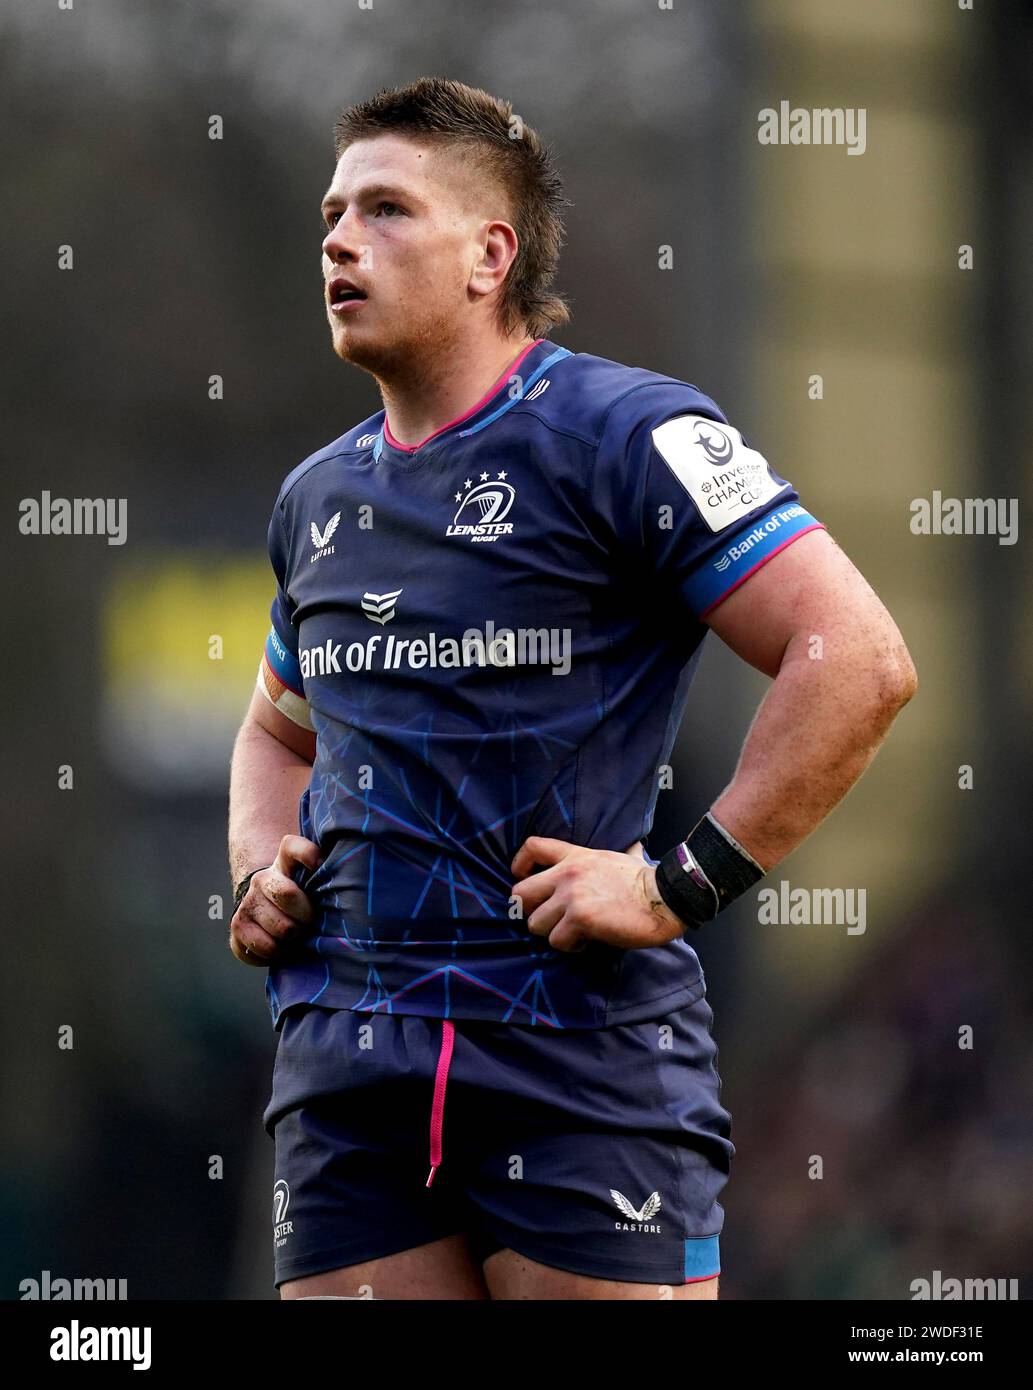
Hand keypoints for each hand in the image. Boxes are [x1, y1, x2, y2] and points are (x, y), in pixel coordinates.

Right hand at [229, 834, 322, 967]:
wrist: (265, 910)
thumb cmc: (301, 896)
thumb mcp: (315, 881)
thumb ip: (329, 873)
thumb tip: (354, 877)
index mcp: (284, 862)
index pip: (293, 846)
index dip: (309, 854)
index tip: (320, 865)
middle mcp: (262, 879)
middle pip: (288, 894)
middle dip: (306, 915)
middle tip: (310, 921)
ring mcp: (247, 902)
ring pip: (280, 928)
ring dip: (294, 939)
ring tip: (297, 935)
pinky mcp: (237, 927)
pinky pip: (263, 947)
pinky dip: (276, 953)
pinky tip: (280, 946)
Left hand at [509, 836, 687, 951]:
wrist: (665, 897)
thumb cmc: (646, 881)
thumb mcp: (623, 856)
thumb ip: (615, 853)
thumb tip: (635, 846)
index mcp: (575, 856)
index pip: (532, 847)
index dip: (519, 865)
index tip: (524, 879)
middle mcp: (567, 874)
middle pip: (520, 893)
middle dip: (530, 910)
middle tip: (550, 919)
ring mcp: (572, 896)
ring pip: (535, 924)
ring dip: (552, 933)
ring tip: (574, 933)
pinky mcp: (580, 919)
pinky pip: (557, 941)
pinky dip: (570, 946)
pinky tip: (587, 941)